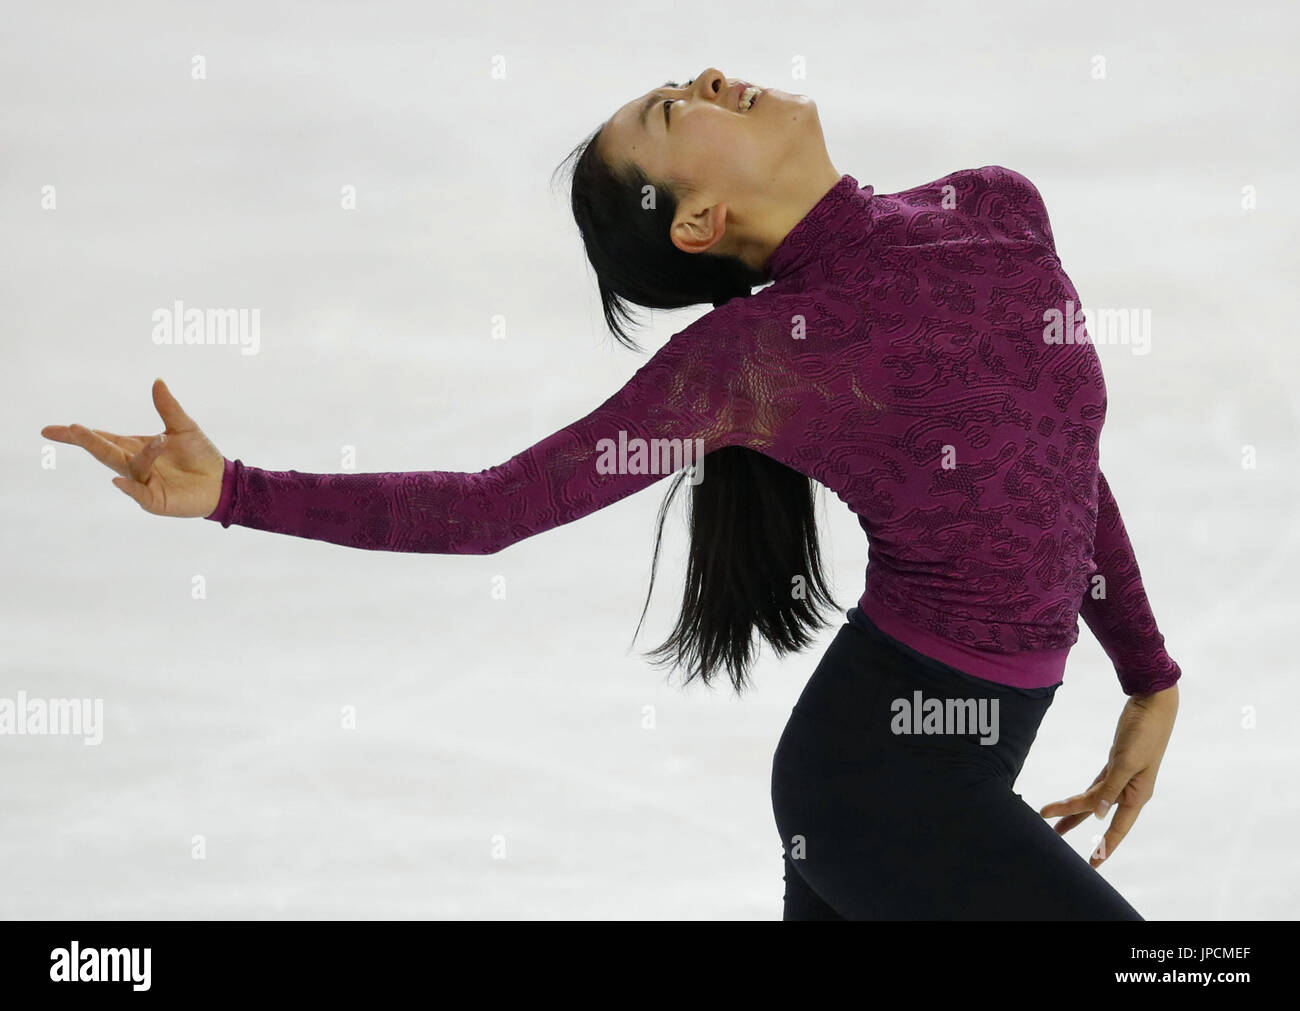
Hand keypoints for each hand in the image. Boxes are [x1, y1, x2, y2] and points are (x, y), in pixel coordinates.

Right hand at [41, 378, 225, 517]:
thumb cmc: (202, 456)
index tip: (54, 429)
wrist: (223, 481)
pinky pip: (138, 493)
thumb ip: (168, 407)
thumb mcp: (184, 428)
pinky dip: (129, 488)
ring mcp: (142, 484)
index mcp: (136, 447)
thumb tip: (157, 381)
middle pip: (105, 452)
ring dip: (141, 454)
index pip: (103, 438)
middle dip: (87, 441)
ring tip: (160, 442)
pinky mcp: (154, 500)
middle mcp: (134, 465)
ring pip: (129, 468)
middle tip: (71, 429)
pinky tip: (118, 481)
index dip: (80, 434)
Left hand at [1038, 682, 1178, 866]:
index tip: (1093, 864)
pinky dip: (1083, 794)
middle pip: (1097, 813)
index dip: (1105, 847)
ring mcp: (1122, 778)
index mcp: (1138, 794)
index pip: (1117, 827)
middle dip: (1075, 824)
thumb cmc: (1145, 732)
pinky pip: (1096, 785)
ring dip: (1073, 809)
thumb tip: (1098, 815)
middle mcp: (1130, 790)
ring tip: (1051, 819)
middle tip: (1054, 840)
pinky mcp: (1116, 764)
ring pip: (1093, 799)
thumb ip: (1111, 788)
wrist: (1153, 705)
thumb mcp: (1127, 760)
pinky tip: (1073, 802)